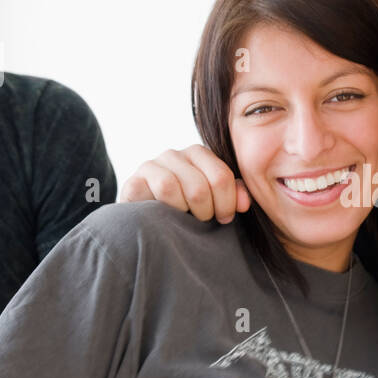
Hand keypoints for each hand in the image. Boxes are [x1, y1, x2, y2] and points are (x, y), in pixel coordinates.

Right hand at [118, 145, 250, 222]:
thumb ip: (233, 196)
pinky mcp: (132, 182)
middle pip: (199, 186)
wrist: (149, 223)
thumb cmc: (189, 210)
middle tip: (203, 222)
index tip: (224, 218)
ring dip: (183, 211)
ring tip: (185, 220)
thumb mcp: (215, 202)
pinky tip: (166, 218)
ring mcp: (150, 166)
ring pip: (172, 187)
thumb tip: (244, 203)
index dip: (227, 203)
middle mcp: (173, 155)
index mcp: (197, 154)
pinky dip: (164, 210)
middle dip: (206, 211)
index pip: (221, 176)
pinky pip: (152, 194)